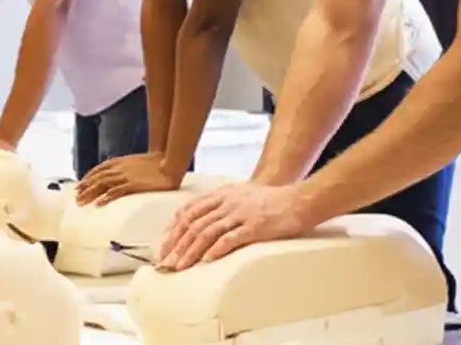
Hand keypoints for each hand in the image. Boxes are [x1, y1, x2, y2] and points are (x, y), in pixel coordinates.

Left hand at [75, 152, 178, 205]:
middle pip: (97, 178)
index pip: (99, 169)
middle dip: (85, 187)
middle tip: (76, 197)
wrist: (169, 163)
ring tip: (81, 202)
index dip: (88, 177)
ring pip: (103, 185)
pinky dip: (106, 197)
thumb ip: (125, 167)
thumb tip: (117, 173)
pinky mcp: (134, 184)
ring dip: (90, 193)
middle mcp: (120, 168)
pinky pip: (116, 191)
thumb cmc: (156, 163)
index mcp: (120, 162)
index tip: (80, 185)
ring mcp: (126, 176)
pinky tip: (98, 204)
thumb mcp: (136, 162)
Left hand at [157, 182, 313, 269]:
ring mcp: (239, 214)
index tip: (163, 245)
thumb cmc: (269, 200)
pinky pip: (230, 239)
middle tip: (165, 261)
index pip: (188, 211)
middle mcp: (226, 202)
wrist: (297, 200)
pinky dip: (215, 250)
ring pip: (207, 233)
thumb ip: (220, 205)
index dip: (173, 229)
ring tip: (179, 266)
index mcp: (221, 194)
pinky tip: (206, 261)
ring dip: (190, 251)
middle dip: (176, 244)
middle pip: (193, 223)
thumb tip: (199, 222)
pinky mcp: (254, 227)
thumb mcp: (240, 194)